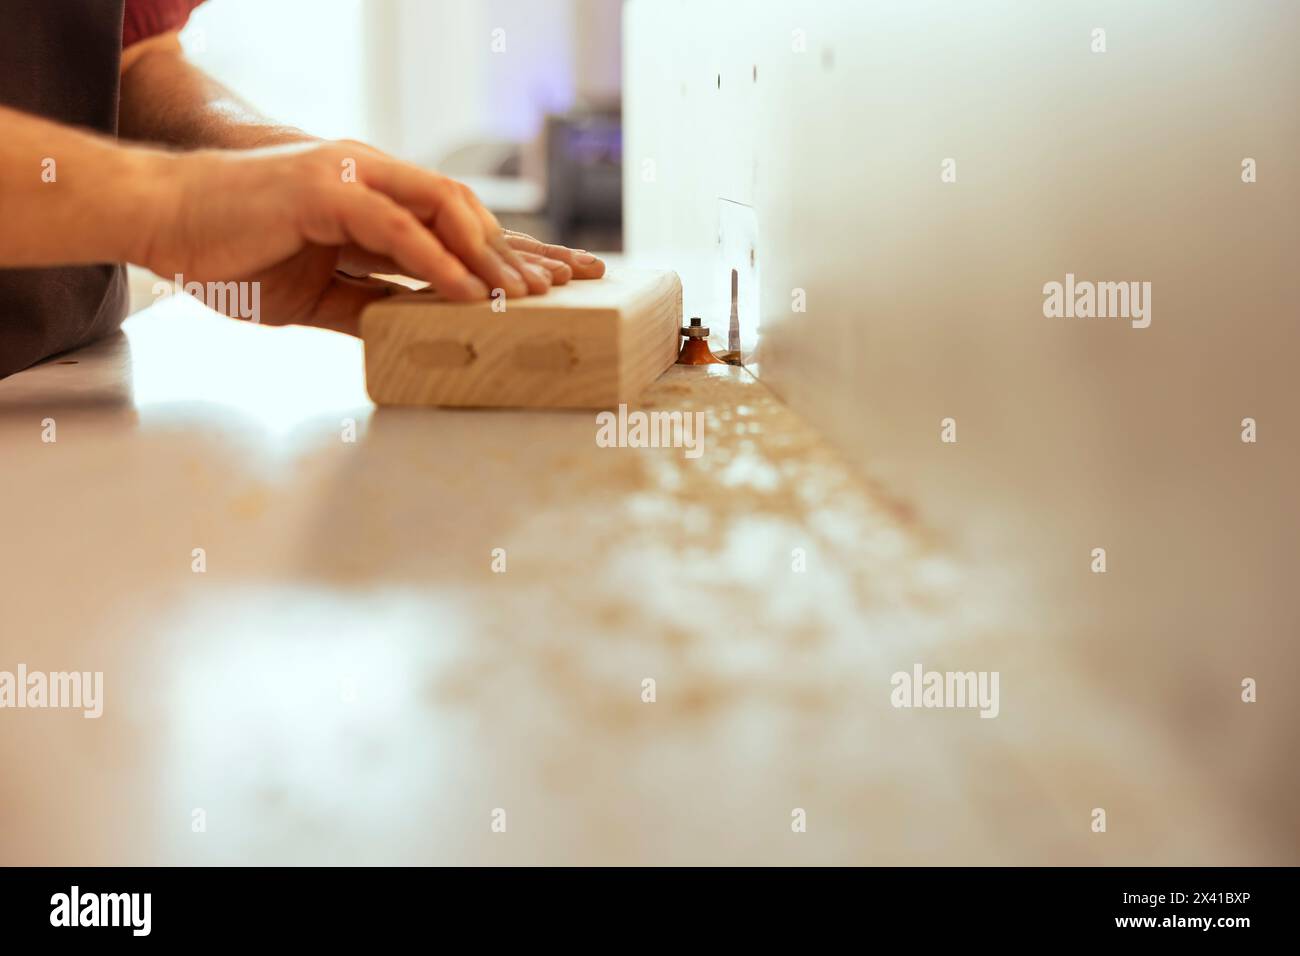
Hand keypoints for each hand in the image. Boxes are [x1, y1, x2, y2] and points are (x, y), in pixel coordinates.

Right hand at [141, 140, 603, 333]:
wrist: (164, 225)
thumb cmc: (232, 255)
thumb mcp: (317, 295)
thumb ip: (369, 306)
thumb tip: (416, 334)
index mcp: (373, 205)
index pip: (454, 229)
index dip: (504, 257)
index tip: (547, 287)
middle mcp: (373, 183)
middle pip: (466, 215)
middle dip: (519, 251)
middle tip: (566, 285)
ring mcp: (352, 179)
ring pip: (443, 212)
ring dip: (489, 256)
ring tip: (526, 297)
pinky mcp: (326, 188)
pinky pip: (398, 227)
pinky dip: (437, 260)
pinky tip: (469, 294)